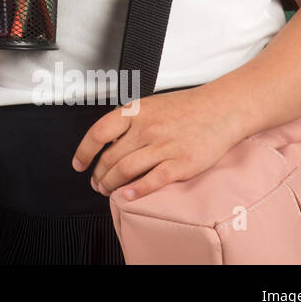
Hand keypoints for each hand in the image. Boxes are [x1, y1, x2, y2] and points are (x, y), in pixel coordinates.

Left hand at [71, 85, 247, 200]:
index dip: (84, 152)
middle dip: (99, 174)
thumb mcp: (150, 106)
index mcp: (135, 111)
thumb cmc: (186, 108)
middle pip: (110, 157)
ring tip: (107, 190)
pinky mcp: (181, 163)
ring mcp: (164, 146)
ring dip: (111, 184)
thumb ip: (129, 123)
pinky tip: (126, 196)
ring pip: (126, 170)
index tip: (78, 164)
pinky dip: (135, 190)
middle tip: (96, 183)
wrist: (221, 109)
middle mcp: (147, 128)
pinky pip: (152, 180)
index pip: (98, 133)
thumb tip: (107, 143)